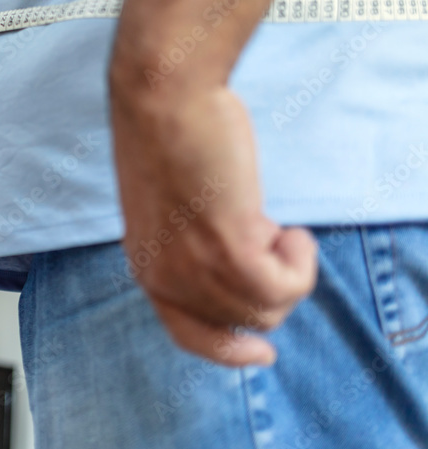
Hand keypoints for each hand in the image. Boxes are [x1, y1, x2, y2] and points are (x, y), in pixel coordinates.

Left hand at [111, 84, 317, 367]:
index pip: (188, 335)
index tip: (262, 352)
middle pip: (243, 322)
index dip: (228, 350)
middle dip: (270, 281)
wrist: (165, 95)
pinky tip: (285, 225)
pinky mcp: (228, 252)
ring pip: (269, 308)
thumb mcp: (172, 206)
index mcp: (146, 268)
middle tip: (263, 228)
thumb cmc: (170, 132)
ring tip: (270, 219)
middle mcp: (165, 280)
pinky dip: (300, 259)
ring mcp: (194, 271)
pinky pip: (286, 288)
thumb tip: (241, 263)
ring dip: (289, 266)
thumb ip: (195, 244)